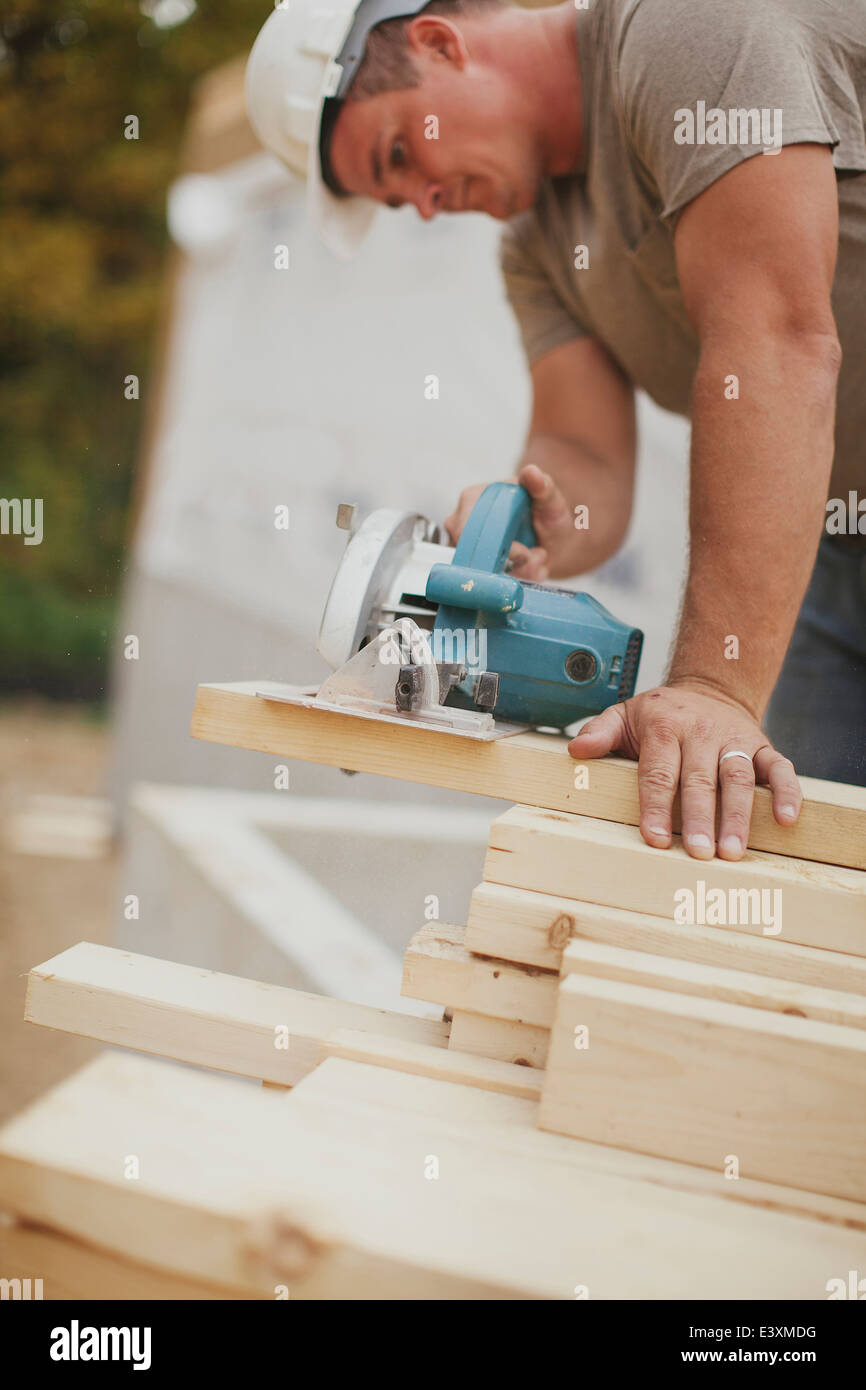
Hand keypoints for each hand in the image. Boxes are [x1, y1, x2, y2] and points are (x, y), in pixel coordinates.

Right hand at [444, 464, 578, 580]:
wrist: (552, 537)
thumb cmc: (546, 512)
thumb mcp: (550, 499)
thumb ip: (542, 486)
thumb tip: (531, 472)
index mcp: (472, 498)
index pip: (466, 530)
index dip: (495, 547)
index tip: (523, 552)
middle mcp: (462, 523)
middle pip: (473, 556)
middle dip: (512, 564)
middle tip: (537, 556)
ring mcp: (467, 547)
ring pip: (484, 573)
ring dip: (518, 573)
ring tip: (536, 558)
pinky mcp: (476, 567)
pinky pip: (490, 582)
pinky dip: (516, 580)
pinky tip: (531, 567)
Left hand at [567, 679, 801, 860]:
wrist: (708, 688)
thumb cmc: (660, 715)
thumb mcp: (624, 714)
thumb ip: (599, 732)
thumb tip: (576, 750)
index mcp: (665, 727)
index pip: (658, 772)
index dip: (655, 806)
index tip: (654, 839)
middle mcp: (702, 731)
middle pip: (700, 779)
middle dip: (699, 818)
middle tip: (699, 853)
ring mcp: (735, 738)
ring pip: (739, 777)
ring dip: (739, 815)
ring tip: (734, 850)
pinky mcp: (763, 745)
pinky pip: (780, 767)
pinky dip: (788, 792)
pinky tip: (788, 820)